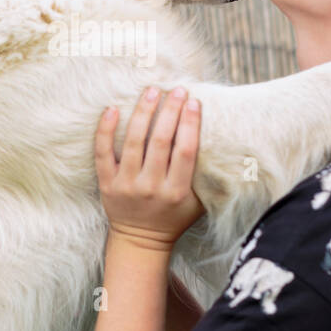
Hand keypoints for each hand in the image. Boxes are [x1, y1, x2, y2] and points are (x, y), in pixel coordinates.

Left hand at [95, 85, 205, 250]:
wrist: (140, 240)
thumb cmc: (174, 217)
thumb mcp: (198, 203)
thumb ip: (207, 179)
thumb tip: (226, 145)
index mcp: (176, 192)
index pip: (184, 151)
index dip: (190, 124)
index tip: (195, 102)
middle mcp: (150, 187)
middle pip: (160, 142)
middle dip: (170, 112)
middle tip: (177, 90)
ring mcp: (126, 185)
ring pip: (133, 142)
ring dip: (143, 113)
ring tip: (152, 91)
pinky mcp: (107, 183)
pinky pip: (103, 153)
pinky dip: (106, 130)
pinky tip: (113, 108)